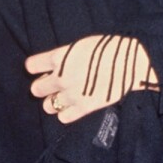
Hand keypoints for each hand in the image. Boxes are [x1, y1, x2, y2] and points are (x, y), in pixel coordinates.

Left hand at [25, 35, 158, 124]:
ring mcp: (71, 94)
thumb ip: (65, 57)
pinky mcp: (84, 108)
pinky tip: (73, 106)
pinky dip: (66, 113)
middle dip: (43, 87)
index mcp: (59, 57)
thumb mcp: (81, 45)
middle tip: (53, 85)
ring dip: (54, 102)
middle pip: (36, 89)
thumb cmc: (109, 48)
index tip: (41, 69)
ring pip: (47, 106)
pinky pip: (63, 117)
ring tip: (64, 97)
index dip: (36, 68)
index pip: (31, 66)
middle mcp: (61, 77)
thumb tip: (54, 66)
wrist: (131, 62)